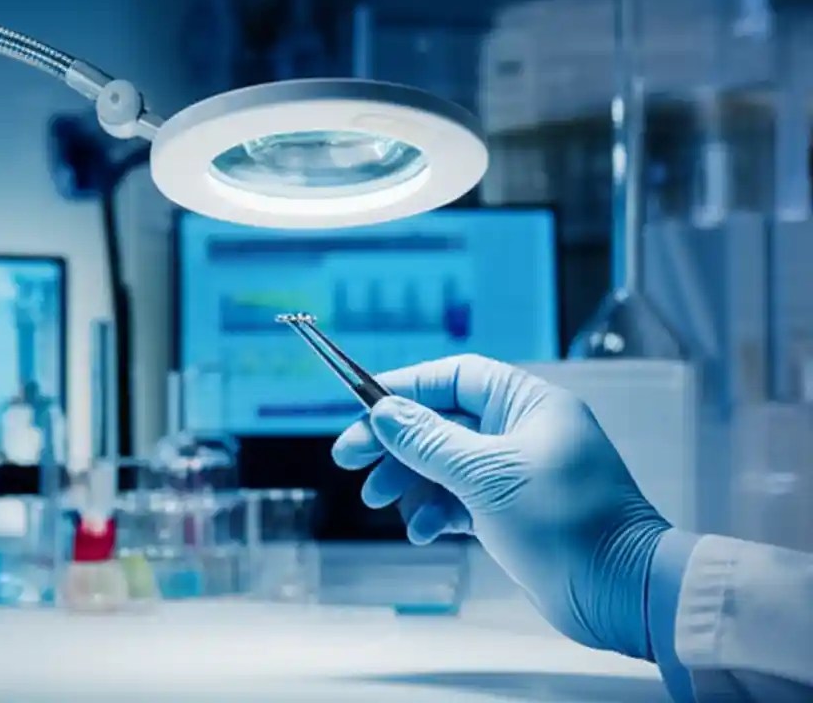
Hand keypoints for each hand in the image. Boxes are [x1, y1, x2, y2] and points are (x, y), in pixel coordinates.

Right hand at [332, 354, 668, 659]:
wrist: (620, 592)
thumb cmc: (567, 523)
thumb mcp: (487, 475)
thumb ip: (429, 441)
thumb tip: (383, 412)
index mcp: (528, 405)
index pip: (455, 378)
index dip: (405, 388)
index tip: (361, 406)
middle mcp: (521, 433)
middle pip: (440, 423)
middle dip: (395, 443)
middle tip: (350, 460)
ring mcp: (516, 475)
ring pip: (443, 465)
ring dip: (408, 481)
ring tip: (379, 502)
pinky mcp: (511, 513)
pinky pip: (458, 501)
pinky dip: (434, 512)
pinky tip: (421, 532)